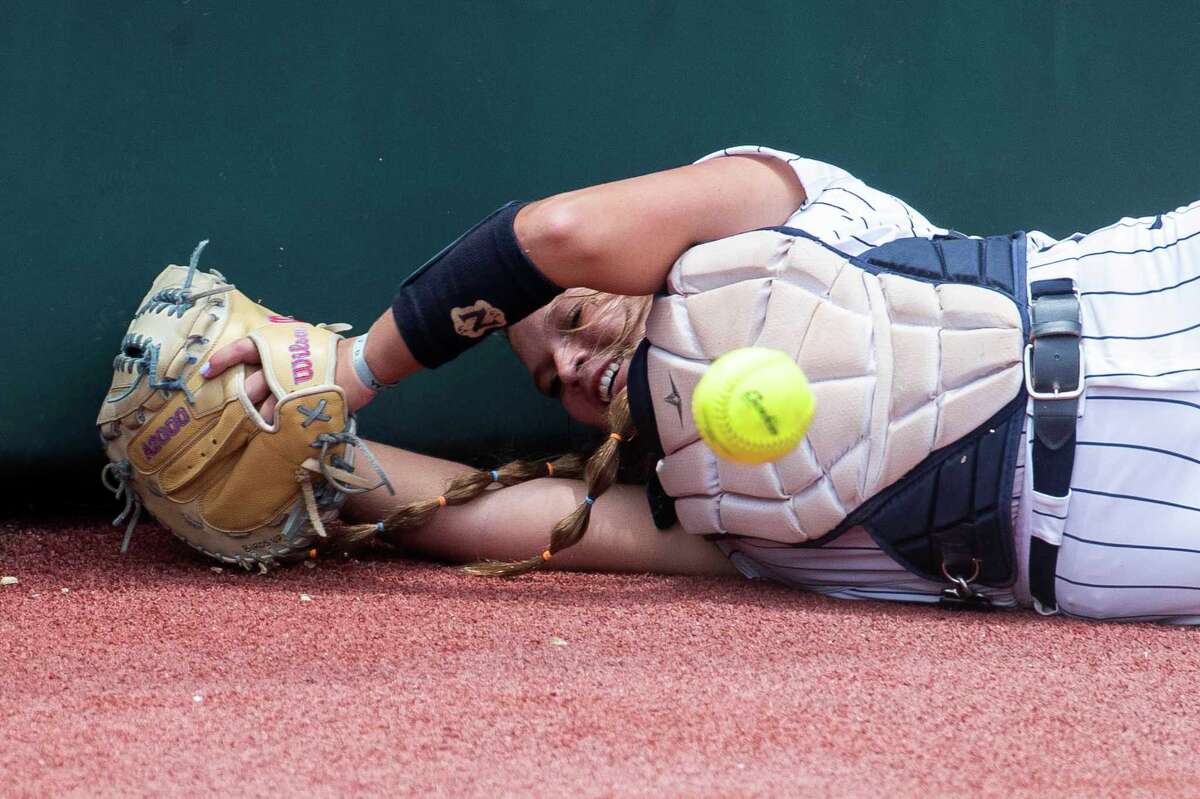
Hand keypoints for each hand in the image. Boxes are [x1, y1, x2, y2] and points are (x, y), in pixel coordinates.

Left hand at [200, 336, 377, 421]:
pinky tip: (276, 429)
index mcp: (273, 344)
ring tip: (266, 420)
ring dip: (262, 415)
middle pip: (250, 386)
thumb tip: (265, 355)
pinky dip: (276, 425)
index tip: (206, 372)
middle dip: (248, 397)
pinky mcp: (294, 408)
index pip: (240, 349)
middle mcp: (273, 367)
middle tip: (249, 404)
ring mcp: (282, 389)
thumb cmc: (331, 351)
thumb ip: (281, 347)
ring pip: (261, 407)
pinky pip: (277, 421)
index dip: (221, 360)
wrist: (358, 366)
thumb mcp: (302, 339)